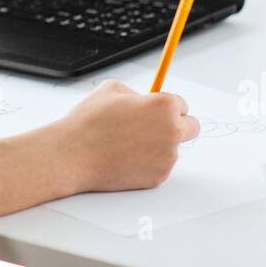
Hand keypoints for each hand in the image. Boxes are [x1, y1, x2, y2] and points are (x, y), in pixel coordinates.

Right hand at [53, 79, 198, 191]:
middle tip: (154, 127)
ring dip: (158, 145)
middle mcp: (172, 131)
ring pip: (173, 148)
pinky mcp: (158, 177)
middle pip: (192, 127)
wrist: (72, 155)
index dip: (166, 106)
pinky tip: (126, 157)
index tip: (155, 110)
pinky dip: (148, 163)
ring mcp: (166, 157)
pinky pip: (160, 166)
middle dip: (176, 125)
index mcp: (164, 106)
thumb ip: (138, 94)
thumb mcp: (113, 89)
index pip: (182, 104)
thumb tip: (147, 100)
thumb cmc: (89, 122)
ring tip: (127, 143)